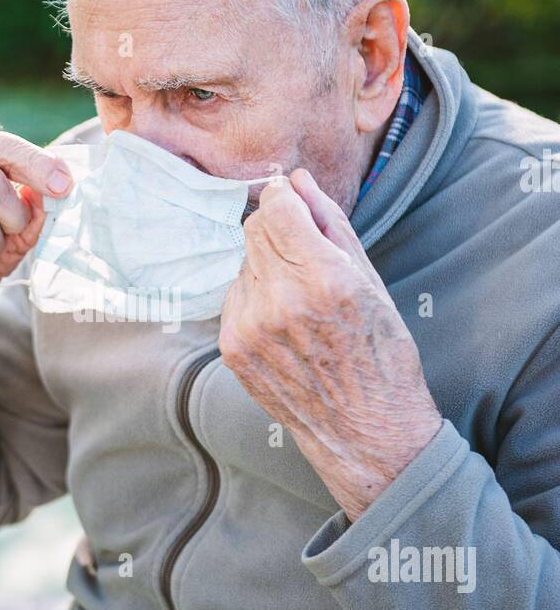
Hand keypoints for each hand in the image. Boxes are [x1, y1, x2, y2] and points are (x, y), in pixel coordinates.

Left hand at [219, 168, 441, 520]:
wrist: (364, 429)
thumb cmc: (379, 353)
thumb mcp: (370, 280)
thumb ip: (329, 223)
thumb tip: (296, 180)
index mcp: (323, 279)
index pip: (276, 207)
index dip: (284, 199)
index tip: (292, 202)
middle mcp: (281, 301)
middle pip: (253, 230)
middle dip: (277, 232)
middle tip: (307, 259)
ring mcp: (250, 328)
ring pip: (242, 263)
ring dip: (266, 268)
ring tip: (301, 302)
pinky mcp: (232, 348)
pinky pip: (234, 297)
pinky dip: (254, 299)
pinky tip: (285, 325)